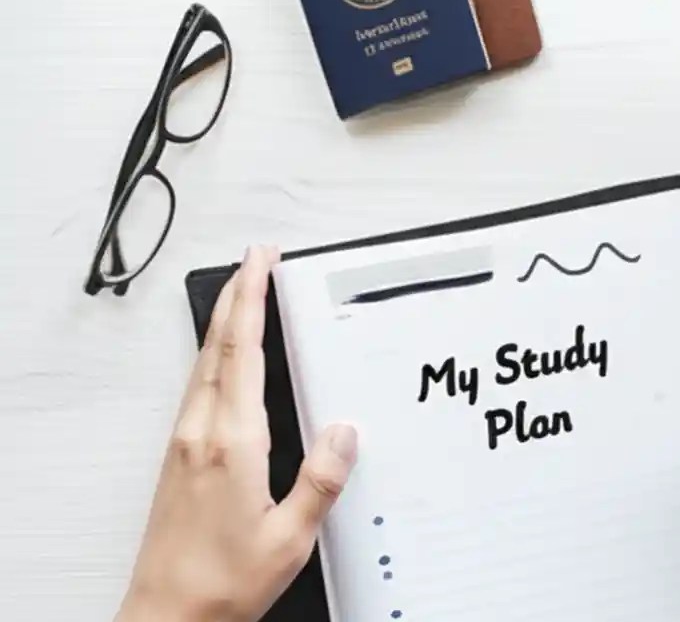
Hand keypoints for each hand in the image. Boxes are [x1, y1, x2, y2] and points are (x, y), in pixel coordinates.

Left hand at [116, 246, 358, 621]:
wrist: (166, 618)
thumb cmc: (223, 583)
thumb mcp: (291, 538)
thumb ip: (321, 481)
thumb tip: (345, 431)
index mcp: (231, 443)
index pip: (242, 352)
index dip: (250, 300)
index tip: (260, 262)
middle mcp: (200, 435)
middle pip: (216, 348)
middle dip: (235, 297)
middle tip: (255, 262)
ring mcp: (182, 445)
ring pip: (203, 366)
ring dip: (224, 325)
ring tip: (243, 299)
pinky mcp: (177, 461)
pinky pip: (197, 390)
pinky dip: (215, 359)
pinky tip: (224, 364)